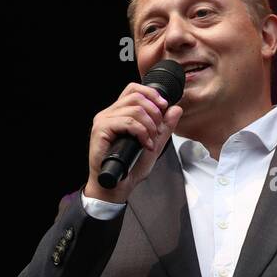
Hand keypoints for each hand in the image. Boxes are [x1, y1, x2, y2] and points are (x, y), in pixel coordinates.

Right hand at [85, 82, 182, 202]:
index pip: (134, 89)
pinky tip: (145, 145)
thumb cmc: (129, 168)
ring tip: (151, 141)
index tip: (164, 106)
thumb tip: (176, 109)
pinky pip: (127, 122)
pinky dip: (141, 133)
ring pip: (134, 109)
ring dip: (150, 125)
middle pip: (136, 96)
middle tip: (158, 130)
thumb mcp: (154, 144)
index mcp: (119, 113)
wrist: (116, 187)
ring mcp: (103, 121)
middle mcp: (109, 114)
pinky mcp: (100, 130)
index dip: (151, 93)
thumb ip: (165, 127)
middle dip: (154, 112)